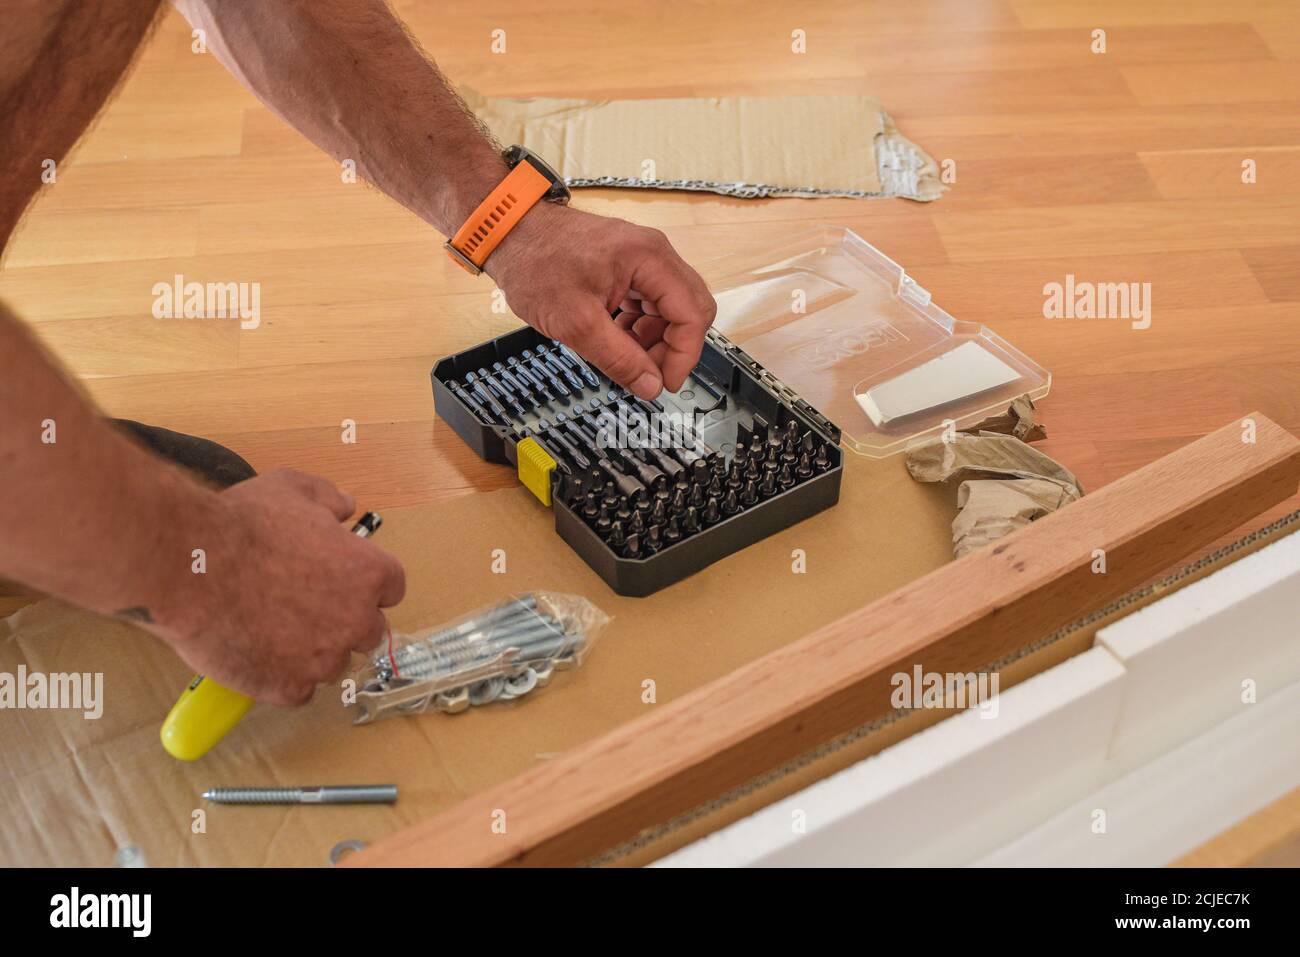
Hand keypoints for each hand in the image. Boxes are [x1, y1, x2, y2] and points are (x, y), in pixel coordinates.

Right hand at [153, 469, 405, 705]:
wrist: (188, 566)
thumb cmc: (242, 524)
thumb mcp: (293, 488)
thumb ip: (329, 498)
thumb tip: (345, 507)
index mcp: (369, 574)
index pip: (390, 589)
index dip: (361, 583)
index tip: (338, 580)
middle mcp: (357, 621)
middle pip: (368, 631)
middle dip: (343, 620)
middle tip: (303, 606)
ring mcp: (324, 660)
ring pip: (333, 664)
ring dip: (313, 652)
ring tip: (273, 630)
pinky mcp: (288, 688)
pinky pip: (298, 690)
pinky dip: (281, 677)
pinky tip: (257, 654)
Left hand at [486, 203, 716, 398]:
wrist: (510, 232)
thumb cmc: (535, 263)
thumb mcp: (576, 324)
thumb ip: (618, 359)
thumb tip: (650, 386)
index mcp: (649, 258)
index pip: (692, 314)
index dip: (683, 355)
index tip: (665, 382)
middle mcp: (653, 253)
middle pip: (689, 310)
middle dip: (673, 348)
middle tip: (648, 375)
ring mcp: (642, 257)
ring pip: (670, 309)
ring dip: (655, 339)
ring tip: (623, 357)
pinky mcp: (628, 265)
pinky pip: (650, 302)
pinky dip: (640, 326)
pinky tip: (615, 339)